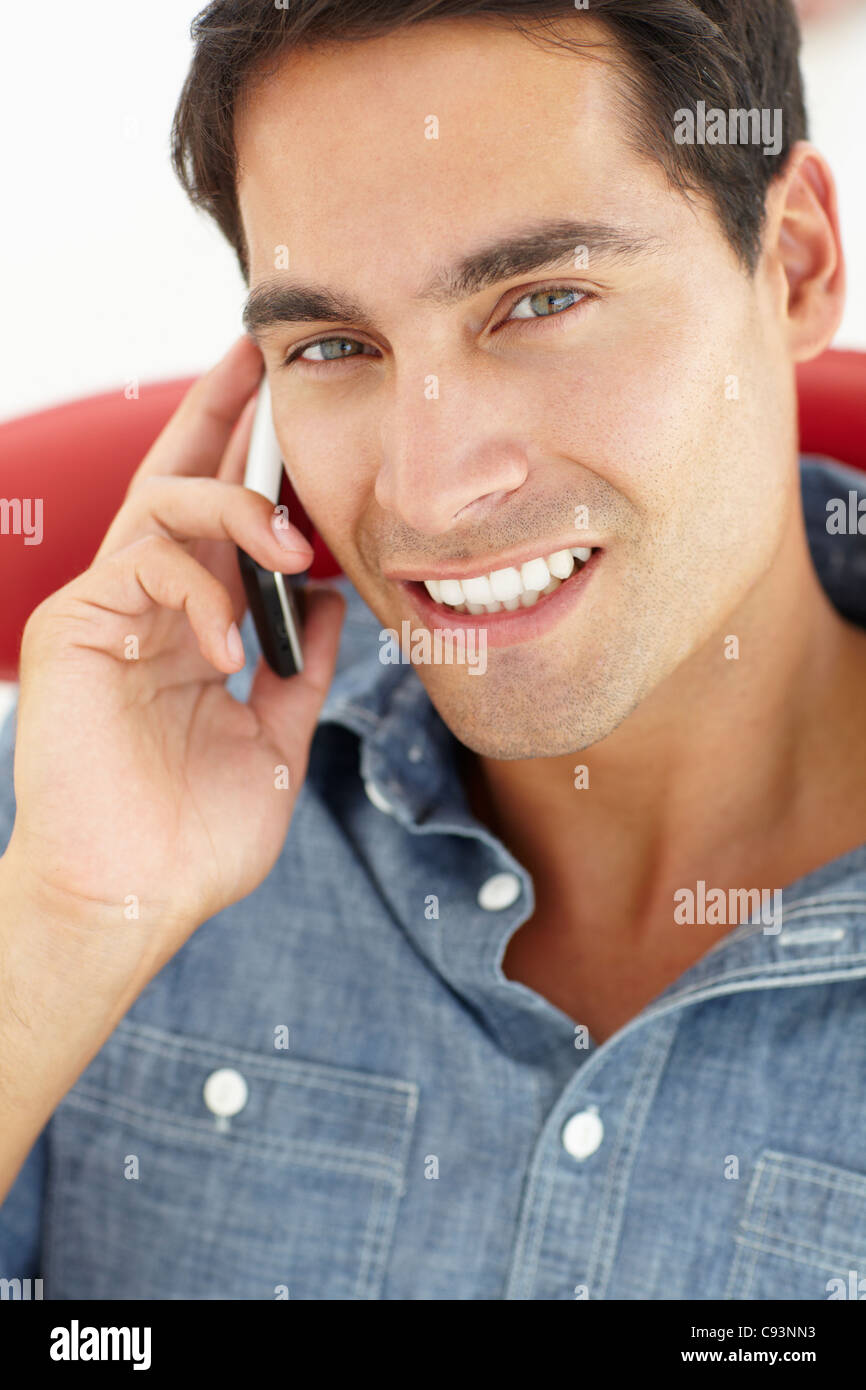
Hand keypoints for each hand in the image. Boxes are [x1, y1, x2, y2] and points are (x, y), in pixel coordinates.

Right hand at [4, 334, 344, 987]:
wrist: (132, 900)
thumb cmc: (194, 835)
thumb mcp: (275, 742)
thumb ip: (300, 668)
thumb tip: (334, 602)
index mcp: (189, 627)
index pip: (217, 525)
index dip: (248, 462)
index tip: (290, 411)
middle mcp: (145, 606)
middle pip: (175, 477)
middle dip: (217, 410)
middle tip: (257, 347)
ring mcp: (105, 610)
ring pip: (162, 503)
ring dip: (236, 507)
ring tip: (292, 547)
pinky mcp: (75, 625)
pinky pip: (145, 566)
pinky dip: (201, 591)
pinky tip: (231, 647)